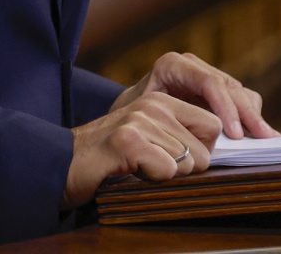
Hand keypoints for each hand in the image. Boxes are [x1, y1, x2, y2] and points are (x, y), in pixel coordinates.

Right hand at [62, 91, 217, 209]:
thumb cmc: (111, 157)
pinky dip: (153, 179)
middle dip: (187, 168)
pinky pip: (166, 170)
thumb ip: (179, 136)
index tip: (190, 164)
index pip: (213, 124)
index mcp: (163, 99)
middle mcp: (154, 104)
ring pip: (187, 163)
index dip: (206, 150)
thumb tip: (216, 152)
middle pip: (204, 148)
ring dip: (166, 175)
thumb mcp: (149, 136)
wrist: (64, 163)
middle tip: (156, 167)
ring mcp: (140, 120)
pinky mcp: (128, 140)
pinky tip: (131, 171)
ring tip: (138, 167)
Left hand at [111, 51, 279, 140]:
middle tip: (264, 138)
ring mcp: (208, 77)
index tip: (235, 134)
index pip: (209, 82)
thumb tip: (196, 138)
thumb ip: (165, 122)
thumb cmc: (131, 119)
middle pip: (230, 87)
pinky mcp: (217, 92)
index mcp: (173, 65)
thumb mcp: (140, 118)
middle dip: (248, 114)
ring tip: (267, 139)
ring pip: (241, 92)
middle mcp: (194, 66)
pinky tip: (259, 136)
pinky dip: (251, 117)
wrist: (129, 116)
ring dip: (254, 116)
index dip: (226, 107)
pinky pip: (242, 100)